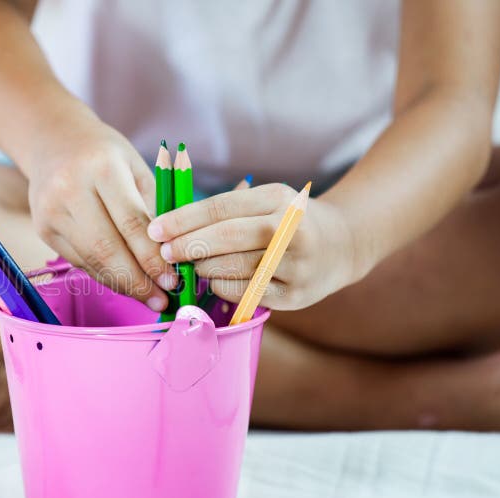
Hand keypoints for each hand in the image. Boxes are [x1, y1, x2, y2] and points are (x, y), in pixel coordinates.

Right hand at [26, 114, 176, 310]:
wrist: (54, 141)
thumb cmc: (105, 155)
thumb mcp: (136, 168)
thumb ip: (153, 209)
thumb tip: (171, 258)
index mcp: (102, 168)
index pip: (131, 224)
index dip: (153, 258)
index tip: (172, 281)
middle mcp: (70, 189)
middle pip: (107, 249)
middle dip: (137, 281)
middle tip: (161, 299)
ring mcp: (51, 211)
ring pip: (91, 261)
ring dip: (122, 284)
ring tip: (147, 296)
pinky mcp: (42, 228)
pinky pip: (79, 261)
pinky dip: (104, 275)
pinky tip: (124, 281)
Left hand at [146, 183, 358, 309]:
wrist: (343, 245)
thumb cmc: (289, 220)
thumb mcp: (267, 201)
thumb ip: (227, 210)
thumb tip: (172, 224)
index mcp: (279, 199)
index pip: (221, 207)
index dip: (183, 219)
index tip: (156, 228)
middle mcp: (292, 230)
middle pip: (228, 238)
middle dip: (189, 246)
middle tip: (165, 252)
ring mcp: (296, 264)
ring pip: (235, 268)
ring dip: (203, 268)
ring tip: (188, 265)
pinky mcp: (296, 295)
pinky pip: (247, 293)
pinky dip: (222, 287)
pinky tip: (212, 280)